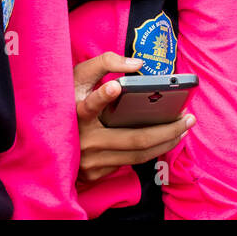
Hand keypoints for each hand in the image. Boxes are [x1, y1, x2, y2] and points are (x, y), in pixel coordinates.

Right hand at [73, 52, 195, 183]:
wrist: (48, 139)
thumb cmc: (70, 98)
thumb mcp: (78, 77)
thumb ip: (104, 62)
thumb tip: (138, 64)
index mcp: (76, 114)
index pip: (88, 106)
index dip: (102, 97)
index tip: (115, 87)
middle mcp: (83, 140)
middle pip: (134, 139)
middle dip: (167, 130)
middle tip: (189, 118)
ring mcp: (89, 160)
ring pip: (137, 155)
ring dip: (166, 142)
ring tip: (184, 127)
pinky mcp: (94, 172)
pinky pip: (130, 162)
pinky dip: (151, 150)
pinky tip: (167, 138)